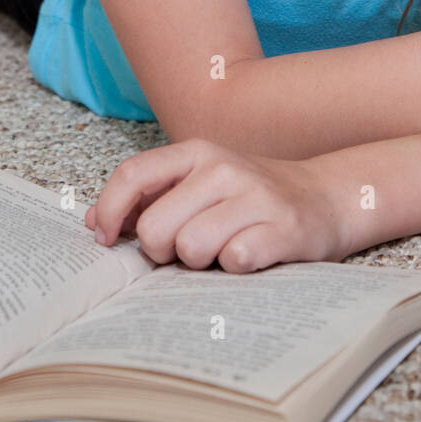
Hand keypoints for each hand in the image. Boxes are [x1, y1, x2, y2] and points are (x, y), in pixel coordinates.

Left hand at [84, 137, 348, 271]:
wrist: (326, 198)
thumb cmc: (250, 197)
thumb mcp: (199, 183)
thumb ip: (150, 197)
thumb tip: (94, 221)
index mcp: (196, 152)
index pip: (132, 174)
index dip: (110, 212)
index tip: (108, 240)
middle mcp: (223, 168)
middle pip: (156, 228)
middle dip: (163, 252)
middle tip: (187, 249)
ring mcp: (255, 196)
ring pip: (191, 249)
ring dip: (200, 263)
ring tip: (221, 250)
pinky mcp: (282, 228)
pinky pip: (233, 261)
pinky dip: (235, 269)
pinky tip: (249, 257)